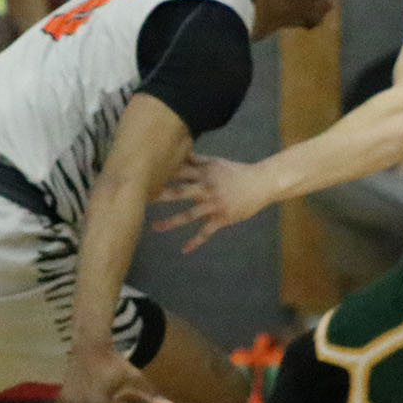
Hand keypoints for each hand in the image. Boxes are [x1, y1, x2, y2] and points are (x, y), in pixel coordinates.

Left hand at [153, 154, 272, 252]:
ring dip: (171, 222)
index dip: (161, 174)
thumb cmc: (236, 172)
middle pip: (180, 192)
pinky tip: (184, 250)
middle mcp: (206, 188)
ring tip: (154, 227)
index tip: (143, 176)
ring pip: (189, 215)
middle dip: (161, 196)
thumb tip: (179, 152)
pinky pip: (206, 232)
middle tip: (141, 200)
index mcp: (204, 173)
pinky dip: (195, 242)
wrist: (261, 183)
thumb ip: (197, 160)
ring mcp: (214, 205)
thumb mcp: (216, 163)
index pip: (179, 172)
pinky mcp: (222, 218)